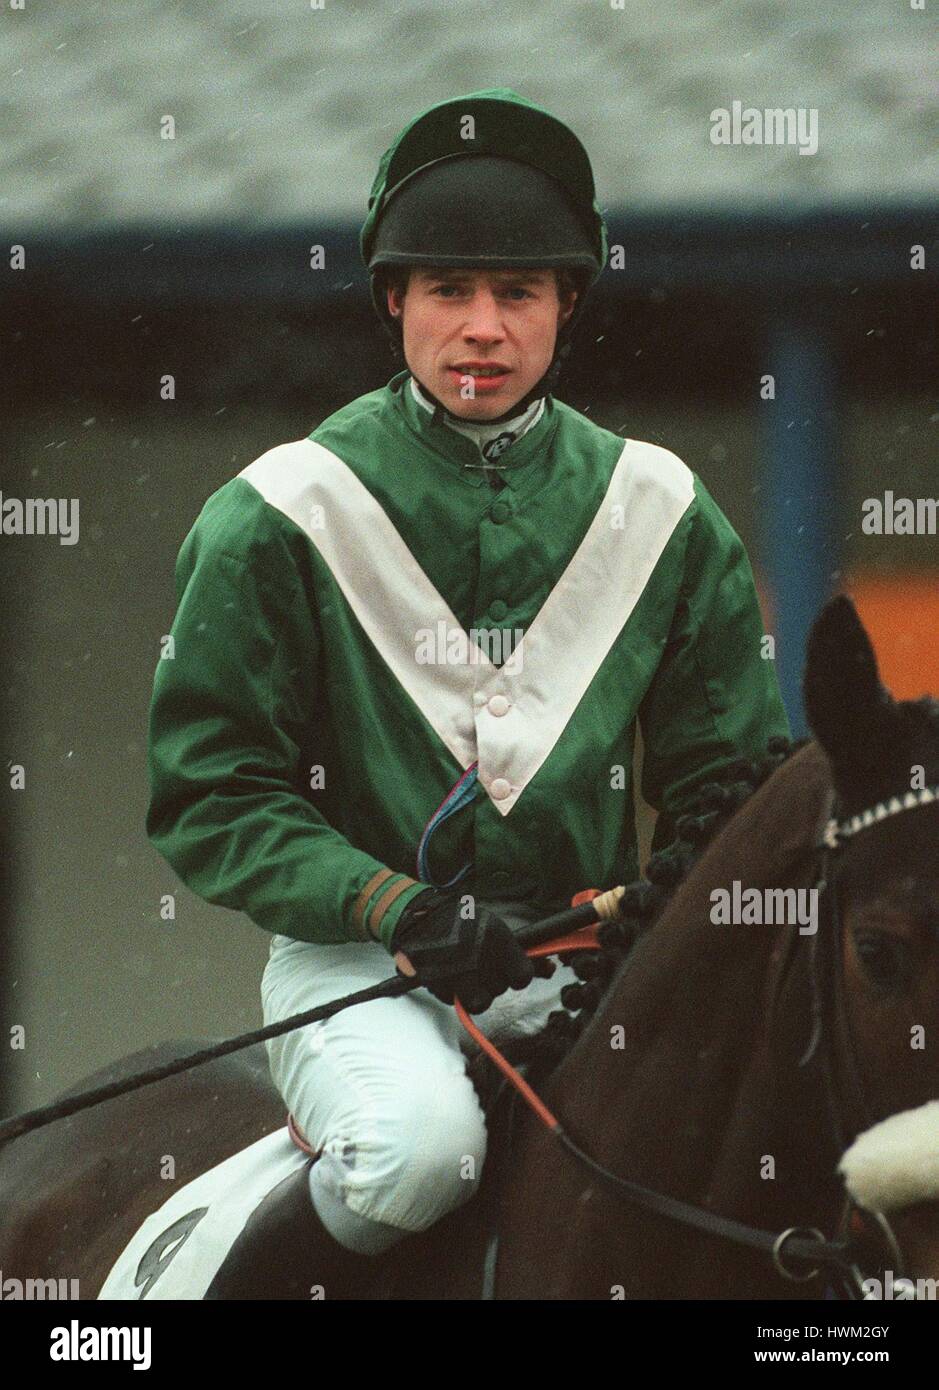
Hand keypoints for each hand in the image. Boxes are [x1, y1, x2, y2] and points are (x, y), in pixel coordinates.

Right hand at [389, 889, 536, 1013]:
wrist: (420, 919)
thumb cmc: (462, 921)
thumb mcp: (493, 928)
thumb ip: (520, 952)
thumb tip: (551, 970)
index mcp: (496, 940)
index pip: (523, 976)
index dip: (519, 975)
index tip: (512, 970)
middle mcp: (479, 960)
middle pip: (500, 990)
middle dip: (494, 980)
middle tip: (482, 964)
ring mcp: (457, 975)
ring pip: (480, 1002)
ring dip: (476, 992)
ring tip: (468, 974)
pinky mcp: (438, 986)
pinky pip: (455, 1001)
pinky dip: (454, 992)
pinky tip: (450, 974)